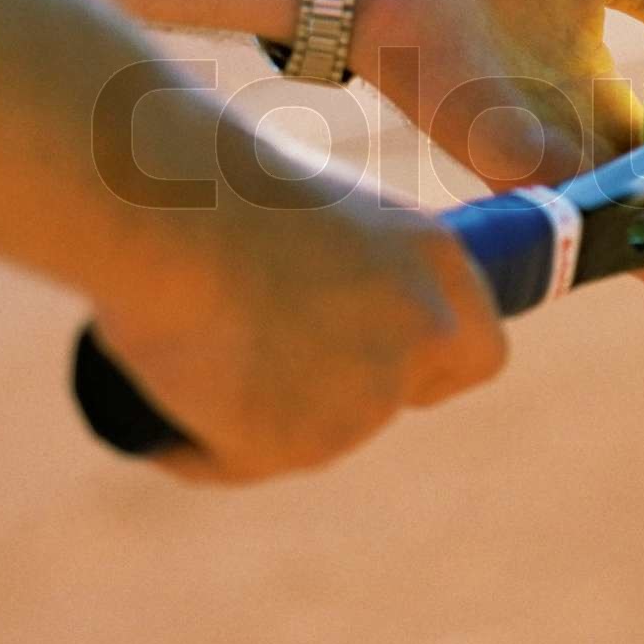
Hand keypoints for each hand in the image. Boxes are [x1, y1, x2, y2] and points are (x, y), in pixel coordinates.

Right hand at [91, 155, 504, 483]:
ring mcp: (366, 397)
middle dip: (336, 396)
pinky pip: (236, 460)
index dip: (432, 367)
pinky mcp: (295, 445)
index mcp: (439, 259)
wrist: (162, 209)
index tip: (390, 363)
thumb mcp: (318, 214)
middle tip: (261, 355)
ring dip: (261, 414)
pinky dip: (199, 443)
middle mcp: (421, 332)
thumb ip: (354, 270)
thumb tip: (328, 322)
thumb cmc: (220, 183)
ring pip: (310, 436)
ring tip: (192, 344)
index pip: (481, 352)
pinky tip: (166, 391)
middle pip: (389, 402)